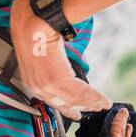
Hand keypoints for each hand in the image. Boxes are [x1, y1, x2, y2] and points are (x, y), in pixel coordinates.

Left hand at [8, 0, 114, 120]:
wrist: (33, 24)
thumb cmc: (35, 33)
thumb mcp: (39, 55)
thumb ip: (47, 66)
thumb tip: (58, 67)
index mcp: (32, 82)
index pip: (52, 100)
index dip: (67, 107)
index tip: (76, 112)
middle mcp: (38, 87)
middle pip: (65, 103)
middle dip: (82, 106)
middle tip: (95, 108)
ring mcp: (47, 85)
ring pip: (75, 99)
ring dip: (92, 103)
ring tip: (103, 104)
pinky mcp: (58, 80)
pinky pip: (80, 92)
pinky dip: (95, 96)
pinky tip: (103, 99)